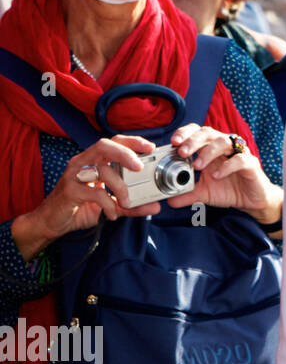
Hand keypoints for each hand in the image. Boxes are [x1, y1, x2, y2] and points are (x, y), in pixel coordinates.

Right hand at [12, 135, 160, 260]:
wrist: (53, 222)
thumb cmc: (81, 207)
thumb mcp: (111, 205)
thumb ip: (132, 205)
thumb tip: (155, 207)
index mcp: (94, 161)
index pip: (113, 142)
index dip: (132, 142)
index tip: (150, 147)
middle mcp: (83, 163)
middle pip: (104, 146)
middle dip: (125, 153)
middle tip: (139, 166)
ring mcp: (74, 175)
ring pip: (101, 170)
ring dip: (120, 187)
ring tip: (128, 203)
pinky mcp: (69, 190)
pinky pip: (95, 192)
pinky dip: (109, 204)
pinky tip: (112, 213)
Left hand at [164, 124, 282, 223]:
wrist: (251, 201)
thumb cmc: (228, 190)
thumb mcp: (203, 193)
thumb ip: (186, 194)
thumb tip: (169, 201)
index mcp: (210, 148)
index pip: (197, 132)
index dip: (185, 133)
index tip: (173, 142)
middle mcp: (224, 147)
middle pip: (208, 132)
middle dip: (193, 140)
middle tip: (182, 152)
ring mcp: (238, 153)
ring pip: (223, 141)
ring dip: (208, 152)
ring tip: (198, 166)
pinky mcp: (251, 164)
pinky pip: (239, 159)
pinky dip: (227, 166)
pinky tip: (217, 175)